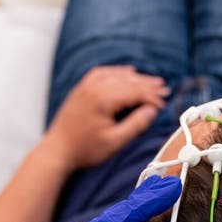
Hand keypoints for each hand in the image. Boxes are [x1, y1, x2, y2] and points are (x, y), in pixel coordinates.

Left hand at [43, 66, 169, 170]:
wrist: (57, 150)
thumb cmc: (84, 149)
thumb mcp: (115, 142)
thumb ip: (135, 125)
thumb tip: (152, 111)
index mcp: (102, 99)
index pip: (134, 92)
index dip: (151, 97)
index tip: (162, 104)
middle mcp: (93, 88)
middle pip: (127, 80)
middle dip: (147, 85)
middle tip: (164, 88)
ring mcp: (85, 86)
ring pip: (116, 74)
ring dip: (135, 77)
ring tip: (151, 81)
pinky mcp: (81, 89)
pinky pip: (102, 73)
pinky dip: (117, 71)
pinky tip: (127, 72)